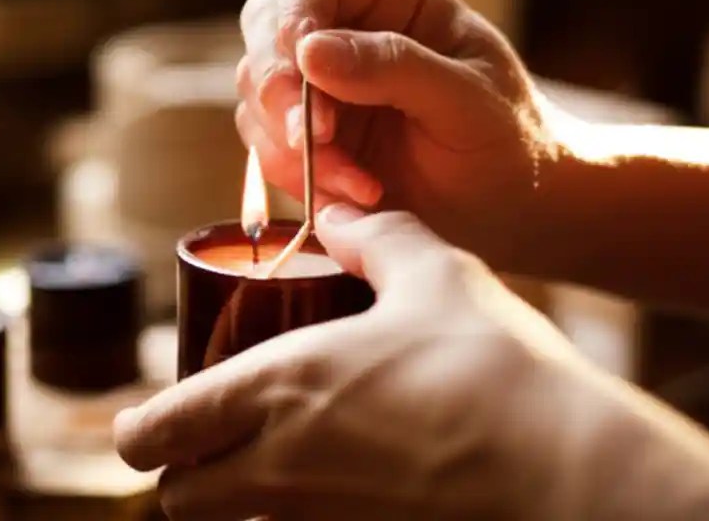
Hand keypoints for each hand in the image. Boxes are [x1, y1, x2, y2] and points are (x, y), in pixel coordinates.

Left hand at [115, 206, 583, 520]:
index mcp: (276, 389)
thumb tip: (338, 217)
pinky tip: (349, 480)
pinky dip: (300, 514)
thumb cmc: (494, 366)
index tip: (151, 419)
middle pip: (182, 500)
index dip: (141, 430)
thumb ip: (375, 238)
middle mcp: (280, 468)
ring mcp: (320, 520)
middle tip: (213, 439)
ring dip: (239, 497)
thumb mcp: (433, 273)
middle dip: (184, 472)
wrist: (567, 468)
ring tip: (284, 456)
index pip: (156, 434)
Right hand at [237, 0, 555, 266]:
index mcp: (391, 1)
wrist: (514, 211)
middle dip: (277, 87)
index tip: (303, 62)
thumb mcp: (469, 99)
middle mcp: (344, 36)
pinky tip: (356, 197)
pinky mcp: (308, 144)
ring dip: (291, 145)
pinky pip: (266, 151)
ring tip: (359, 185)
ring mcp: (319, 91)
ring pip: (257, 95)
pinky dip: (298, 178)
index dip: (293, 9)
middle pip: (263, 28)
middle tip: (311, 137)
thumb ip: (395, 67)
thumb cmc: (509, 140)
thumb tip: (309, 51)